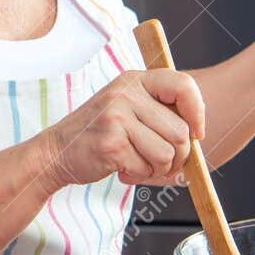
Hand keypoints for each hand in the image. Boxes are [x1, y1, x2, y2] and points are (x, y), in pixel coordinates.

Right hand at [35, 69, 204, 189]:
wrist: (56, 152)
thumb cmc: (99, 133)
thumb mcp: (127, 108)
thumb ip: (159, 112)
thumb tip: (197, 135)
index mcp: (134, 80)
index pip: (184, 85)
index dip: (197, 113)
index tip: (196, 133)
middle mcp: (126, 93)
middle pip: (180, 131)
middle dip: (179, 156)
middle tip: (161, 162)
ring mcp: (117, 117)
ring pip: (168, 153)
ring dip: (159, 168)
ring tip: (140, 164)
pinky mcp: (111, 144)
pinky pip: (147, 167)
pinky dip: (140, 175)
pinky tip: (123, 168)